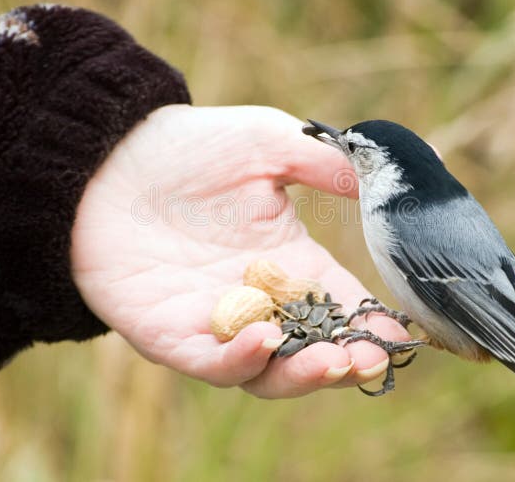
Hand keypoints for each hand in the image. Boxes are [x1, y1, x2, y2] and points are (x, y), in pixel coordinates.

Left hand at [71, 104, 410, 396]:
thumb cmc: (192, 145)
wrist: (112, 157)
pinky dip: (239, 360)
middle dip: (344, 361)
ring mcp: (215, 321)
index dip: (370, 322)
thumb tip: (374, 180)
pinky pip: (209, 363)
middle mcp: (257, 299)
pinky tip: (263, 340)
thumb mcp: (268, 142)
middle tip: (370, 359)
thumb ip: (320, 162)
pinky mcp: (170, 334)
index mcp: (289, 261)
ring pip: (265, 370)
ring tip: (329, 359)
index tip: (402, 332)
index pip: (339, 303)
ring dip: (301, 373)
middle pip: (309, 349)